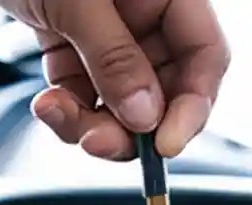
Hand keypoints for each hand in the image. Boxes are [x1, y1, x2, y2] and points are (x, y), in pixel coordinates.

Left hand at [0, 0, 229, 159]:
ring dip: (94, 126)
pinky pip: (84, 95)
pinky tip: (47, 106)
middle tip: (100, 144)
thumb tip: (145, 115)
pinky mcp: (73, 45)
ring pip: (121, 103)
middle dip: (133, 127)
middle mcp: (147, 13)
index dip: (193, 106)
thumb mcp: (78, 0)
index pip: (204, 58)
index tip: (165, 144)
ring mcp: (110, 32)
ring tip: (59, 117)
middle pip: (164, 91)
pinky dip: (68, 111)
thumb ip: (114, 56)